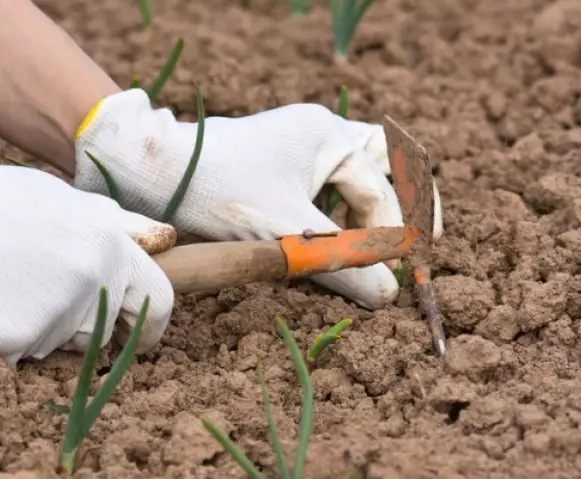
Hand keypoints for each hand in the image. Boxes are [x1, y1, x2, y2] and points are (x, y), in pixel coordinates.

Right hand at [0, 122, 173, 364]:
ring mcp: (51, 319)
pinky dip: (2, 337)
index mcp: (110, 248)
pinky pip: (18, 353)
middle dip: (84, 322)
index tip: (146, 335)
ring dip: (42, 326)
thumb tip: (164, 239)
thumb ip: (118, 226)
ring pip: (60, 343)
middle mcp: (90, 287)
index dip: (155, 323)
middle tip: (42, 294)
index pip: (159, 300)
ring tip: (4, 285)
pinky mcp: (11, 345)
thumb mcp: (64, 199)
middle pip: (103, 330)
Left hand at [73, 90, 442, 309]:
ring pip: (355, 172)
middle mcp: (318, 133)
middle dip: (407, 201)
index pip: (379, 191)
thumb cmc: (219, 193)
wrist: (154, 174)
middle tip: (426, 240)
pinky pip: (325, 184)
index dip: (395, 236)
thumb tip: (389, 296)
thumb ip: (341, 263)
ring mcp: (297, 146)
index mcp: (328, 136)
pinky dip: (342, 210)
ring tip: (393, 241)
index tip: (404, 274)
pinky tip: (342, 238)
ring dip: (375, 206)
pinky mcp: (277, 166)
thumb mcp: (286, 233)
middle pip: (384, 161)